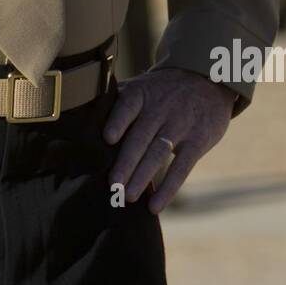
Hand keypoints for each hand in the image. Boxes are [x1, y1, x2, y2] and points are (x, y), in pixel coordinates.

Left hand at [103, 67, 236, 213]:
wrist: (206, 79)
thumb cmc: (161, 90)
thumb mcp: (141, 86)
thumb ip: (115, 102)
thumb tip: (79, 121)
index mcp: (141, 94)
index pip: (128, 106)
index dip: (118, 121)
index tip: (107, 138)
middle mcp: (160, 108)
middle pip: (141, 136)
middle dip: (126, 161)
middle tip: (113, 185)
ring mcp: (181, 124)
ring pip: (159, 153)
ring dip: (143, 176)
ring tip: (128, 196)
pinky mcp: (198, 141)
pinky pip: (182, 167)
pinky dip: (168, 188)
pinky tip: (155, 205)